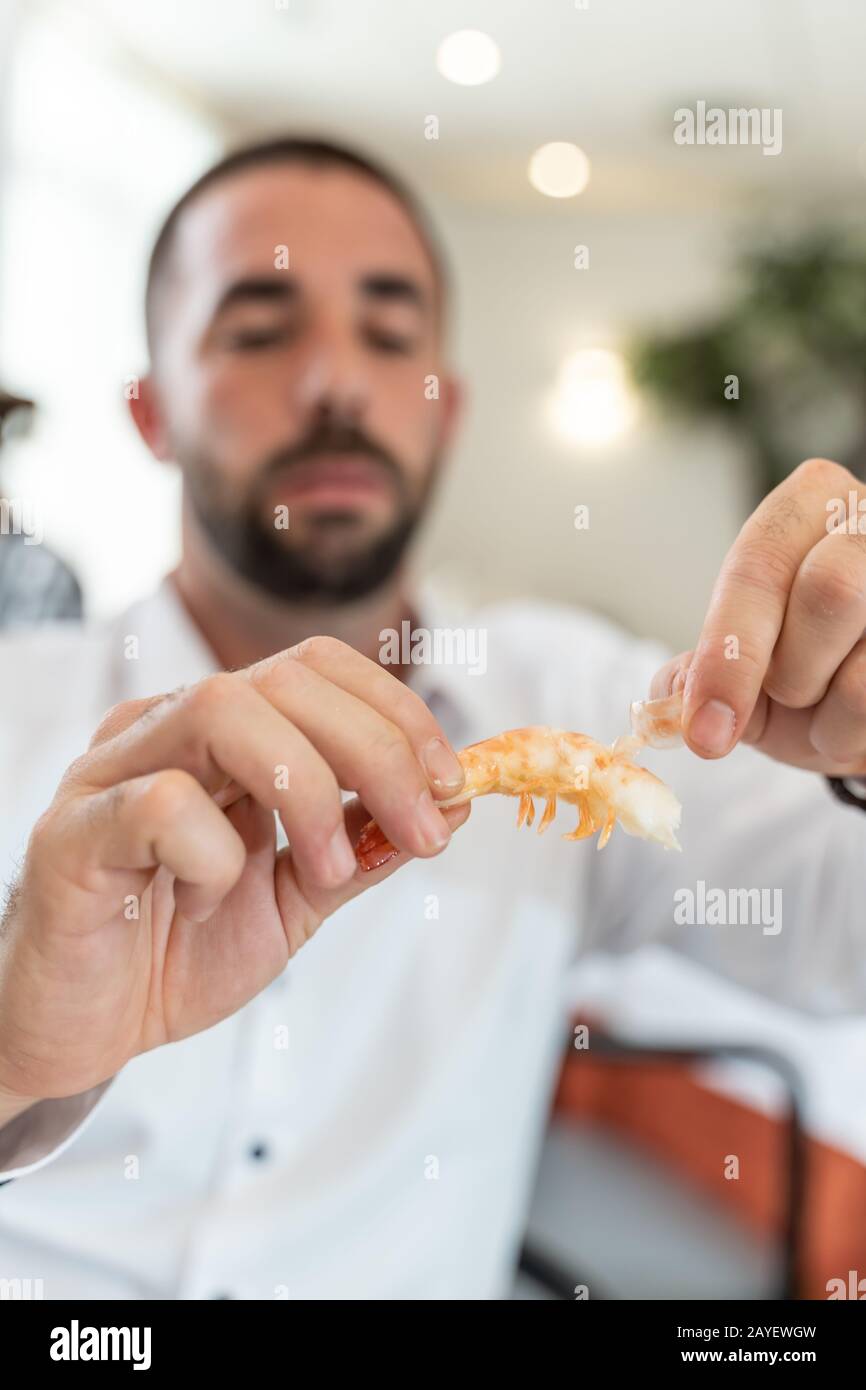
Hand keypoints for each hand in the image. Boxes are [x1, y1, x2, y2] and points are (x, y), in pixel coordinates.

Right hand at [0, 637, 467, 1114]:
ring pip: (221, 707)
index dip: (396, 712)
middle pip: (284, 679)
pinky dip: (214, 854)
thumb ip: (363, 847)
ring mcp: (113, 771)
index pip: (317, 669)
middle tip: (423, 830)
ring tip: (330, 868)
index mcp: (221, 734)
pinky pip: (160, 803)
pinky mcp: (72, 832)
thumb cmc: (179, 950)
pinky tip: (205, 905)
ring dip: (307, 786)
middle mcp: (165, 730)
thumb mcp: (296, 899)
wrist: (87, 1032)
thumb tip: (456, 803)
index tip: (452, 784)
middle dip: (377, 749)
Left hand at [651, 458, 865, 775]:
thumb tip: (672, 695)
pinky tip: (851, 719)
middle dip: (789, 669)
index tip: (706, 728)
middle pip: (831, 590)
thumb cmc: (804, 662)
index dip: (729, 652)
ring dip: (824, 714)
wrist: (863, 700)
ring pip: (865, 667)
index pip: (761, 565)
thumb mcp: (743, 664)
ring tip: (822, 704)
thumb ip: (699, 673)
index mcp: (811, 502)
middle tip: (783, 692)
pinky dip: (853, 733)